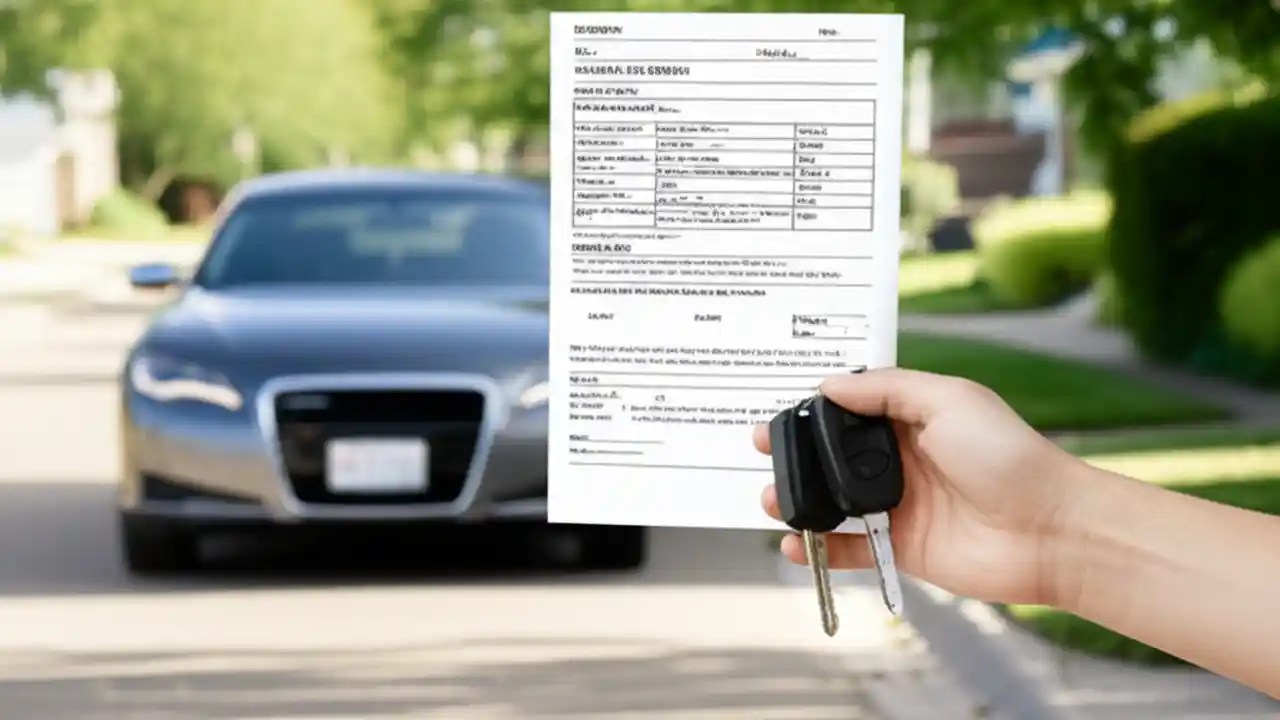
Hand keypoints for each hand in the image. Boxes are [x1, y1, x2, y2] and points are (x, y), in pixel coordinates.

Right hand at [757, 368, 1089, 605]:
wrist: (1050, 530)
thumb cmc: (1010, 456)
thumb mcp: (949, 400)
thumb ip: (887, 389)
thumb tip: (830, 384)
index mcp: (912, 418)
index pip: (851, 409)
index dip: (813, 408)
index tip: (779, 407)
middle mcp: (901, 460)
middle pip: (832, 456)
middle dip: (794, 453)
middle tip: (761, 447)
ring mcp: (899, 505)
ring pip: (833, 502)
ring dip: (799, 500)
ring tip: (771, 499)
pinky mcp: (901, 547)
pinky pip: (848, 549)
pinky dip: (818, 549)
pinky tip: (794, 545)